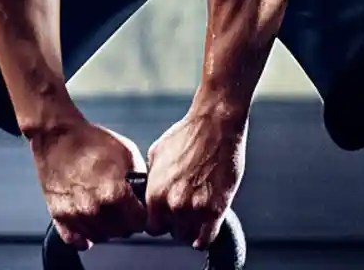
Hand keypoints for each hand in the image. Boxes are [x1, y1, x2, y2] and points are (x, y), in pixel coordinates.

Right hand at [30, 119, 148, 249]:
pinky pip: (74, 240)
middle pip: (121, 233)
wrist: (57, 134)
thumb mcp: (127, 152)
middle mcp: (94, 208)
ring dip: (106, 228)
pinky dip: (83, 236)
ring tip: (105, 212)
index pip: (139, 223)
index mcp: (114, 193)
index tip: (138, 209)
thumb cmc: (90, 140)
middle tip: (123, 209)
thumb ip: (139, 177)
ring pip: (100, 237)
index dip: (142, 214)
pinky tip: (88, 225)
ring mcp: (75, 213)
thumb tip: (144, 194)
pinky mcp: (58, 214)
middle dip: (126, 222)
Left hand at [145, 106, 246, 248]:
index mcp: (154, 192)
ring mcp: (195, 208)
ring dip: (191, 230)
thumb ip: (151, 178)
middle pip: (169, 232)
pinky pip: (207, 238)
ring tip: (195, 218)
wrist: (215, 125)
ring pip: (188, 236)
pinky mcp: (216, 208)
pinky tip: (204, 232)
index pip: (149, 225)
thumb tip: (147, 190)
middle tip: (183, 214)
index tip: (165, 218)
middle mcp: (172, 203)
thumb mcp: (156, 154)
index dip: (158, 222)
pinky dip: (205, 238)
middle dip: (175, 225)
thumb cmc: (187, 135)